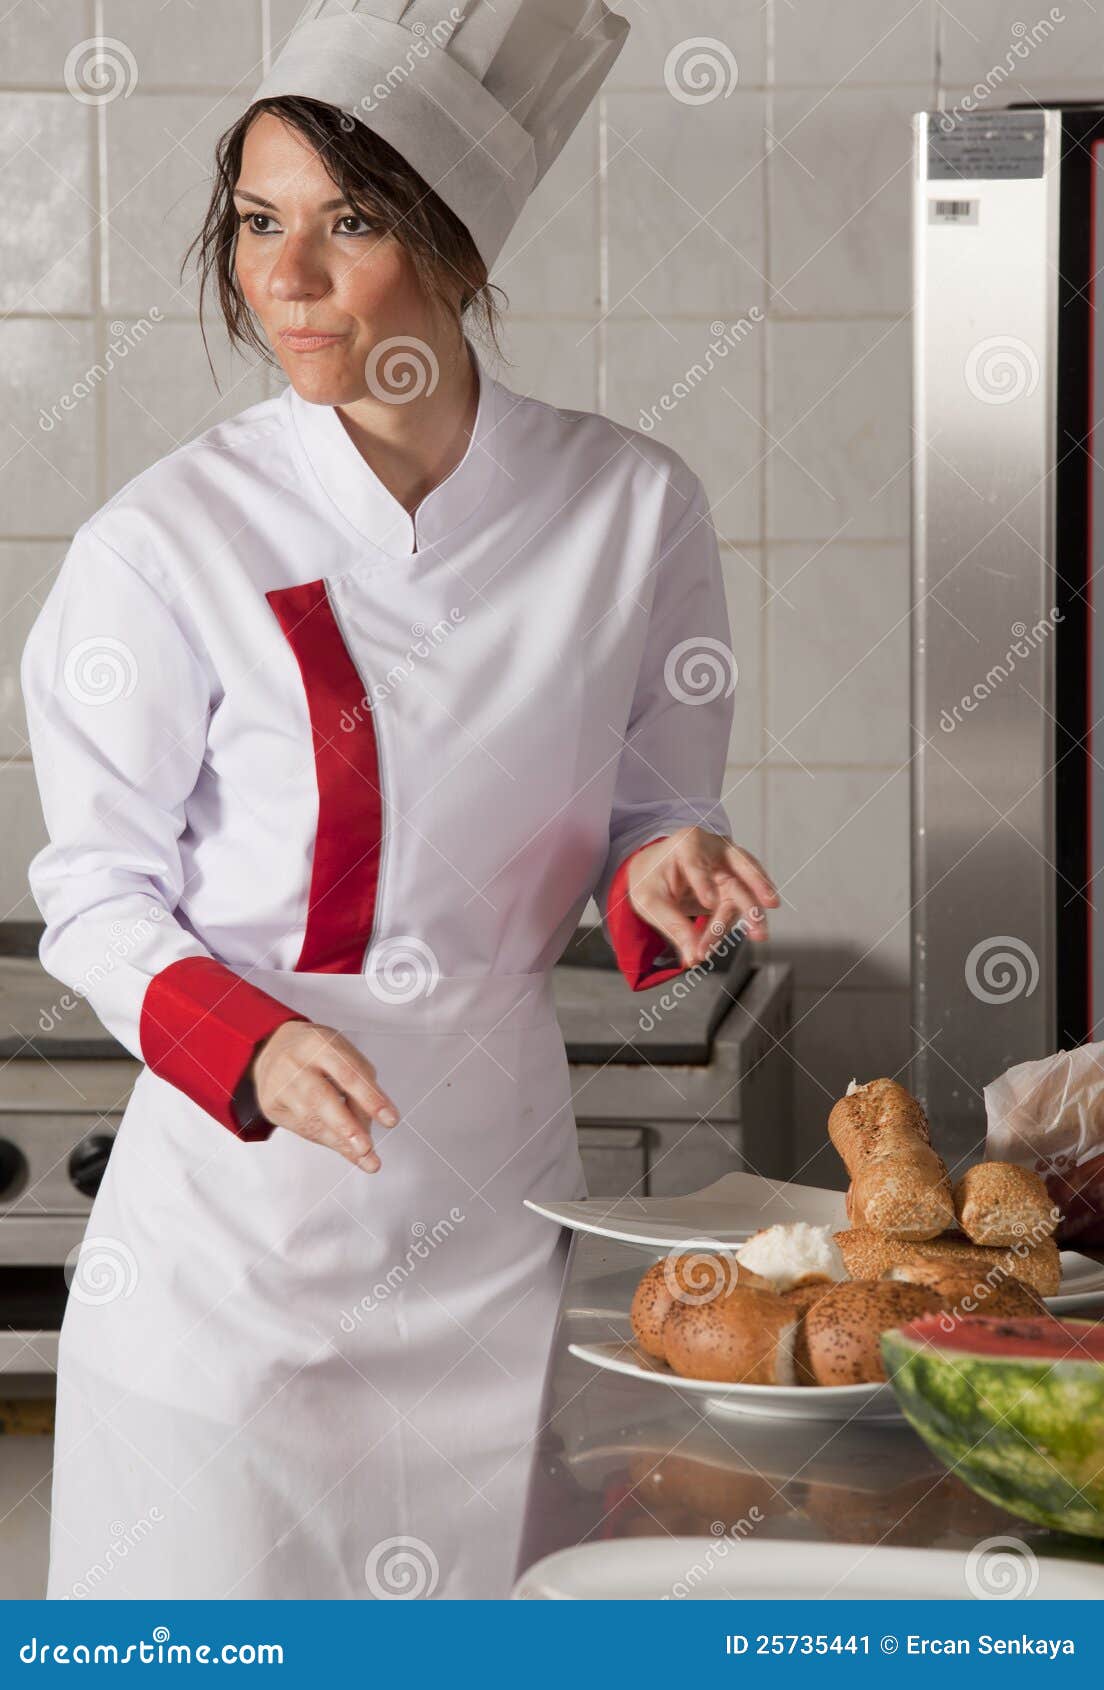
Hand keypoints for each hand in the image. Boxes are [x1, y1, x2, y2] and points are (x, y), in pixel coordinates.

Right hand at [250, 1021, 399, 1172]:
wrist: (272, 1048)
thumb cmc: (317, 1052)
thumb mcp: (343, 1054)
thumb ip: (360, 1085)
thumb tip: (370, 1124)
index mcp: (319, 1043)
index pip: (348, 1073)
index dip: (370, 1098)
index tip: (390, 1119)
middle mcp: (295, 1063)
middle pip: (321, 1098)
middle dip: (347, 1126)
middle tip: (366, 1147)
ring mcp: (279, 1084)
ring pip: (311, 1119)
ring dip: (340, 1141)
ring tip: (365, 1155)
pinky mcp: (270, 1105)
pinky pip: (302, 1128)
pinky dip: (327, 1140)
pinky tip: (344, 1148)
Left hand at [625, 827, 779, 968]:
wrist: (656, 871)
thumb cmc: (651, 879)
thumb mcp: (650, 901)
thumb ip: (672, 926)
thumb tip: (694, 957)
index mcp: (687, 843)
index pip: (696, 863)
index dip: (703, 883)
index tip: (709, 903)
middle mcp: (715, 849)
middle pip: (739, 868)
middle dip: (752, 891)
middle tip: (760, 914)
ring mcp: (729, 865)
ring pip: (745, 888)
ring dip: (754, 911)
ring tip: (760, 934)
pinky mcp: (735, 882)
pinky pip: (740, 902)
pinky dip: (742, 920)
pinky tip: (745, 935)